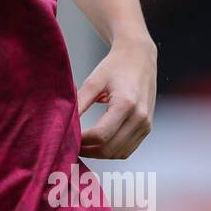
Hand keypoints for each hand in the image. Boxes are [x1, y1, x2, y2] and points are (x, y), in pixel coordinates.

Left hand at [77, 36, 156, 159]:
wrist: (140, 56)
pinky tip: (96, 145)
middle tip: (70, 146)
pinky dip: (111, 151)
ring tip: (81, 146)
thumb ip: (79, 103)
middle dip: (88, 151)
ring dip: (99, 154)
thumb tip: (64, 124)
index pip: (101, 135)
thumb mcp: (93, 82)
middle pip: (110, 149)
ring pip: (119, 153)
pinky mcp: (147, 127)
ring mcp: (146, 124)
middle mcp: (140, 117)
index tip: (67, 139)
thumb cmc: (114, 66)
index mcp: (126, 104)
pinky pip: (127, 149)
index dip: (81, 142)